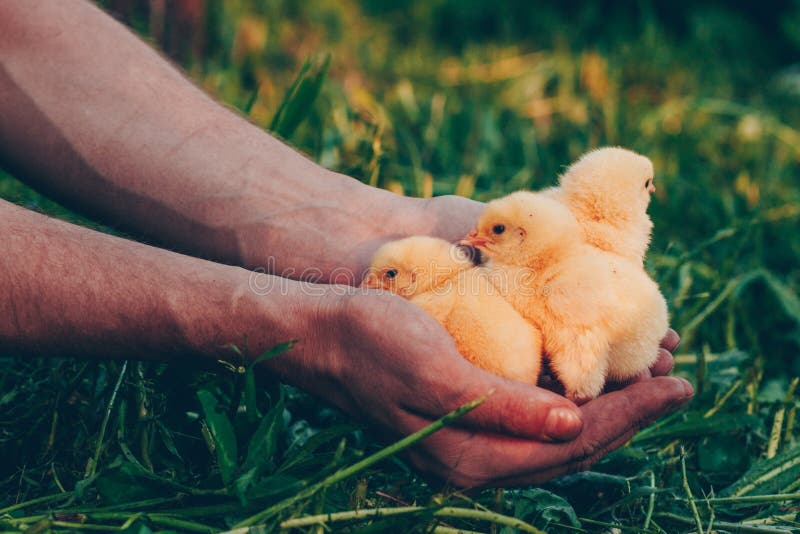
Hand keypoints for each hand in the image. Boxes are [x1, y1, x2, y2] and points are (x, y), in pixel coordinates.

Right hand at [259, 286, 691, 488]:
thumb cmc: (372, 341)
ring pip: (558, 436)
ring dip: (606, 410)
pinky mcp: (464, 418)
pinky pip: (534, 420)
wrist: (322, 333)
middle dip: (629, 416)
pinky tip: (588, 379)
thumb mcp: (437, 372)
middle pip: (573, 447)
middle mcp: (475, 460)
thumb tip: (573, 423)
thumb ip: (503, 406)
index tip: (675, 384)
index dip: (629, 415)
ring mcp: (469, 442)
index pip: (572, 444)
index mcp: (471, 456)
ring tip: (646, 381)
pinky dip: (572, 400)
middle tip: (676, 381)